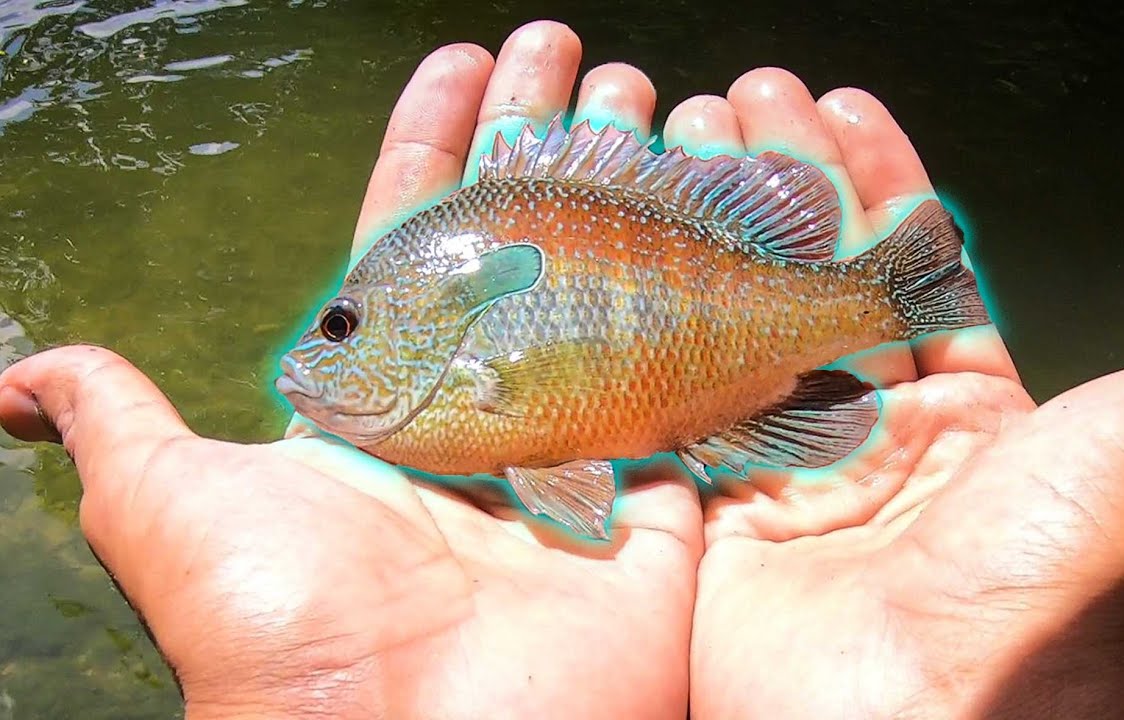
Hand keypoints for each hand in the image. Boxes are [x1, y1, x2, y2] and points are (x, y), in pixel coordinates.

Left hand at [0, 22, 702, 719]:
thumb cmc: (281, 624)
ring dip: (647, 193)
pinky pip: (702, 387)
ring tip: (671, 104)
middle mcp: (489, 400)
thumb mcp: (171, 503)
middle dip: (559, 139)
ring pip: (623, 288)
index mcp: (391, 383)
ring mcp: (578, 443)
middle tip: (590, 61)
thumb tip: (17, 375)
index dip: (443, 136)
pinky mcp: (657, 496)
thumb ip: (118, 419)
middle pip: (535, 238)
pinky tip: (739, 222)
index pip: (419, 225)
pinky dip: (726, 308)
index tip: (470, 57)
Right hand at [668, 73, 1123, 717]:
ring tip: (681, 147)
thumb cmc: (1083, 565)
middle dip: (781, 190)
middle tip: (740, 102)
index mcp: (981, 422)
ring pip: (745, 342)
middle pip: (818, 292)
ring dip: (714, 244)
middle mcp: (883, 450)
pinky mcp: (725, 529)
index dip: (880, 183)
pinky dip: (662, 342)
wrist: (969, 712)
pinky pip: (688, 420)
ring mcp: (797, 489)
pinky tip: (639, 259)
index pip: (917, 272)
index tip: (841, 106)